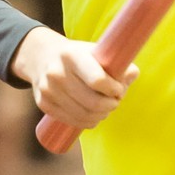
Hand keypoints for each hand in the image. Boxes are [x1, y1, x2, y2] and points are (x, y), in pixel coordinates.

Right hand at [12, 26, 137, 130]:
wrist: (43, 57)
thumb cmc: (78, 56)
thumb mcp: (96, 52)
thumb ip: (118, 64)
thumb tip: (132, 75)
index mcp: (72, 55)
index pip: (98, 80)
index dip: (114, 90)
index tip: (119, 89)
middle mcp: (57, 72)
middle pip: (92, 102)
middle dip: (110, 105)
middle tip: (115, 102)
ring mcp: (47, 89)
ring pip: (83, 115)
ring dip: (101, 116)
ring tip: (106, 109)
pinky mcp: (43, 104)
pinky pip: (72, 121)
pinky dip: (88, 122)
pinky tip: (93, 115)